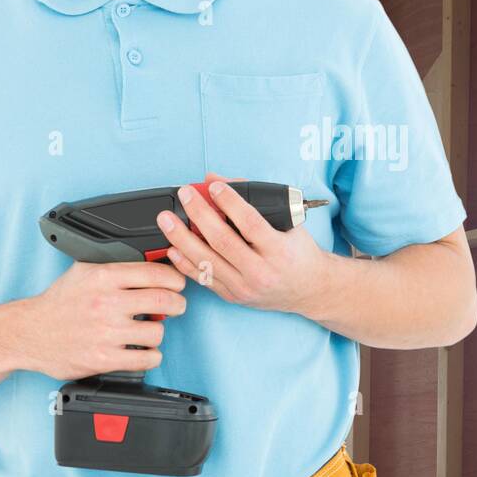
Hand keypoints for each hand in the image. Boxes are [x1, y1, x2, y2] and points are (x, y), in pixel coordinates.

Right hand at [1, 261, 186, 379]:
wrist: (29, 333)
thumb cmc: (57, 304)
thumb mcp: (83, 272)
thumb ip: (115, 267)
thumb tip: (151, 262)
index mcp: (103, 277)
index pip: (156, 273)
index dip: (175, 279)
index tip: (177, 285)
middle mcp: (106, 303)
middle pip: (164, 301)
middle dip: (177, 304)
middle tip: (175, 306)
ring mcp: (105, 332)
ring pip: (158, 332)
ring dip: (157, 332)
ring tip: (147, 331)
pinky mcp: (103, 359)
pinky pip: (147, 358)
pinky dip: (150, 355)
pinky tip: (141, 350)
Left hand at [157, 173, 332, 315]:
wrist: (309, 290)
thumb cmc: (298, 253)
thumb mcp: (289, 223)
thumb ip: (255, 200)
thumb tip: (217, 180)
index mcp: (280, 251)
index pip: (250, 223)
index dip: (229, 203)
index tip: (213, 187)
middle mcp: (261, 272)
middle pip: (222, 241)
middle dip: (198, 215)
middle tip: (184, 195)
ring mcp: (244, 287)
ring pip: (206, 261)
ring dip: (181, 238)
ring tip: (166, 220)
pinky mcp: (232, 296)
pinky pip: (202, 278)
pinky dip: (184, 263)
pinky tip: (171, 247)